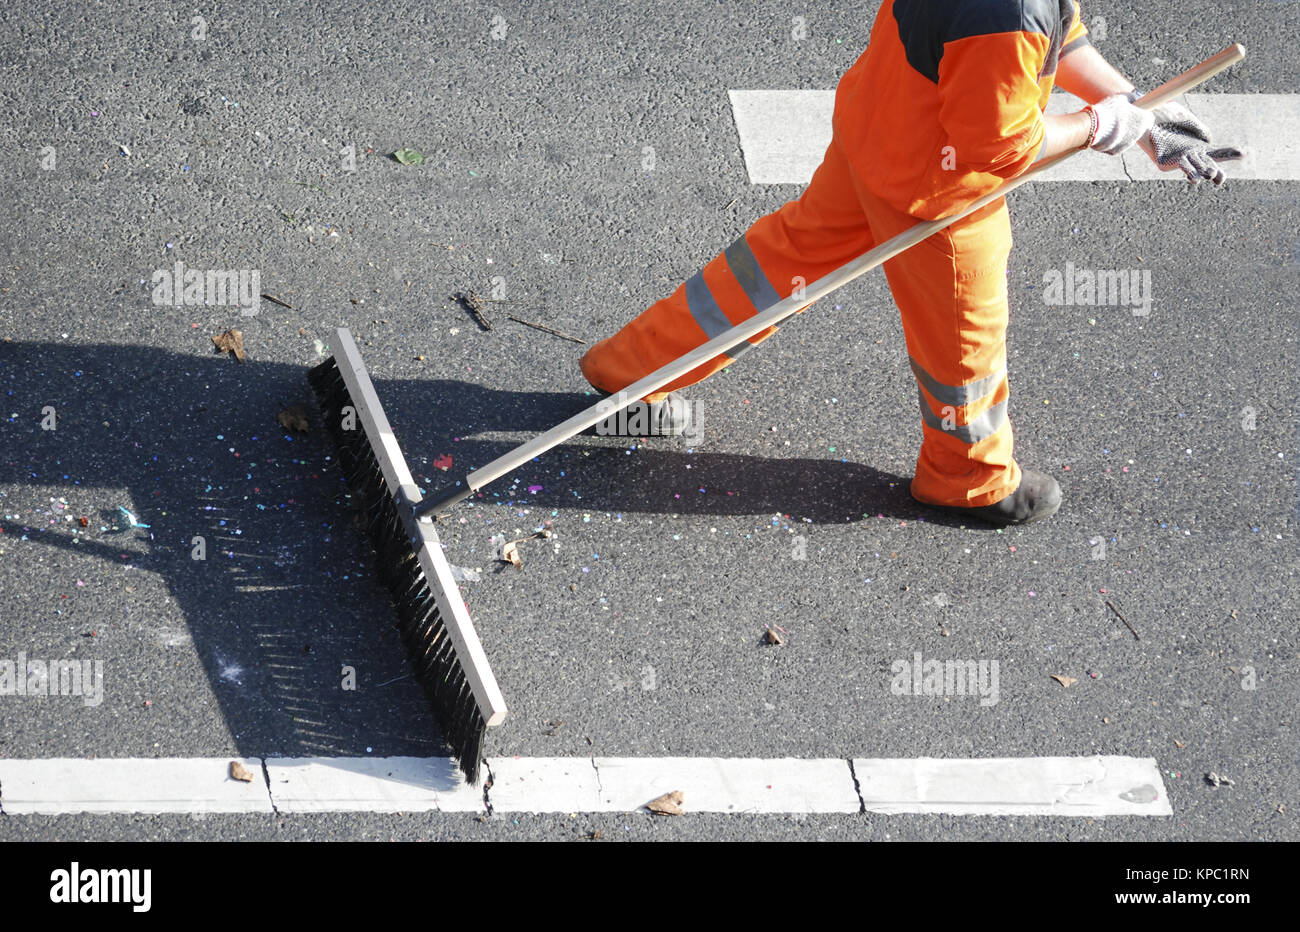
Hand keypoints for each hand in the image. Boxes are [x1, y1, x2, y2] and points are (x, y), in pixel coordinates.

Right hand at [1084, 93, 1154, 154]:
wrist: (1094, 126)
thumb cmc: (1110, 110)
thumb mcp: (1122, 98)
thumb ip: (1131, 99)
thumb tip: (1132, 99)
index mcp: (1144, 120)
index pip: (1149, 117)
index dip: (1141, 114)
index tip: (1135, 111)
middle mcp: (1139, 134)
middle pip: (1137, 129)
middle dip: (1131, 124)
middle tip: (1120, 118)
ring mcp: (1127, 144)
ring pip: (1126, 137)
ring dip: (1121, 132)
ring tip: (1110, 125)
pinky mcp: (1116, 151)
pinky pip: (1116, 145)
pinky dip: (1112, 140)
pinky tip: (1105, 134)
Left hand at [1128, 92, 1244, 185]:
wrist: (1140, 115)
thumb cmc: (1161, 114)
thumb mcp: (1184, 117)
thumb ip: (1198, 129)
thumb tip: (1208, 142)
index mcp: (1196, 145)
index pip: (1217, 152)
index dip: (1230, 154)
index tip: (1245, 153)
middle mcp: (1188, 154)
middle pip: (1207, 165)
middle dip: (1215, 172)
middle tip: (1220, 180)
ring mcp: (1176, 159)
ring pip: (1194, 168)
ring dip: (1203, 172)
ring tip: (1211, 175)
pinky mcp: (1164, 162)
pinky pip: (1180, 166)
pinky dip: (1190, 171)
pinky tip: (1195, 178)